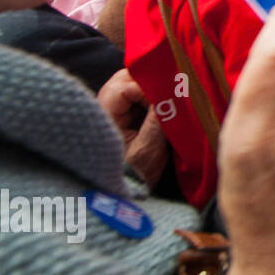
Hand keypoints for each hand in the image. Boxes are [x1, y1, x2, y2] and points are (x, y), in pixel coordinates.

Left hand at [97, 68, 168, 188]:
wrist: (123, 195)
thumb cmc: (134, 175)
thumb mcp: (149, 149)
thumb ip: (158, 119)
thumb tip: (172, 92)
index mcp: (104, 117)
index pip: (123, 87)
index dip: (147, 88)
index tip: (166, 99)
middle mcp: (102, 109)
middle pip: (122, 79)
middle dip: (146, 82)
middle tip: (167, 93)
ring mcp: (110, 112)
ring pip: (128, 85)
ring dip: (148, 89)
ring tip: (164, 101)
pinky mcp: (119, 117)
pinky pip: (133, 96)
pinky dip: (147, 97)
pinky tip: (159, 106)